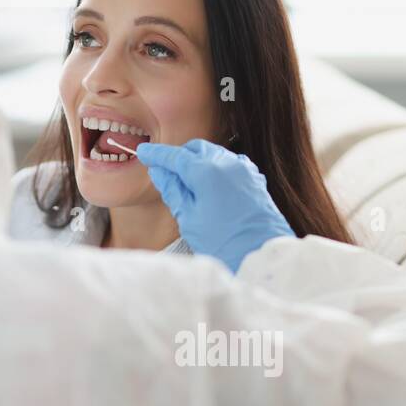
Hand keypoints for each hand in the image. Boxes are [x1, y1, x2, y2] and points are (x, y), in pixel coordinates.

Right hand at [136, 138, 294, 272]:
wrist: (261, 256)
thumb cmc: (224, 243)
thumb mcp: (189, 219)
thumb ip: (173, 191)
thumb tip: (159, 173)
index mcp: (207, 171)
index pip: (175, 156)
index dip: (157, 155)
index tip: (143, 154)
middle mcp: (228, 163)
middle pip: (196, 149)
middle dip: (178, 156)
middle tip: (163, 171)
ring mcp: (244, 169)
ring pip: (214, 154)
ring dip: (198, 161)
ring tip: (185, 181)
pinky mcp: (255, 179)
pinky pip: (231, 164)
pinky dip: (216, 168)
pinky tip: (209, 184)